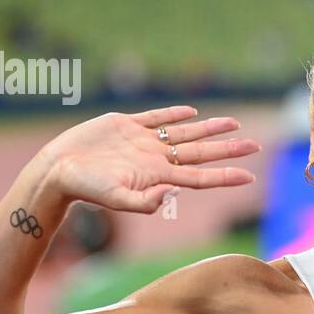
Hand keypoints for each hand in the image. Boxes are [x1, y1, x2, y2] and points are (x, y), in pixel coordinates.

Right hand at [38, 105, 259, 213]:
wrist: (57, 170)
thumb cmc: (85, 189)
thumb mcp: (116, 199)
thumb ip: (143, 202)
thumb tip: (171, 195)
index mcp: (158, 176)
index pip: (200, 177)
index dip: (225, 176)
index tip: (250, 176)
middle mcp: (156, 159)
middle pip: (200, 153)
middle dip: (228, 149)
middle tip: (256, 146)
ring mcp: (143, 142)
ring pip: (185, 133)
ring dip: (210, 128)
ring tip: (234, 124)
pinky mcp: (126, 126)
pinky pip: (157, 118)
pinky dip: (174, 114)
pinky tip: (192, 111)